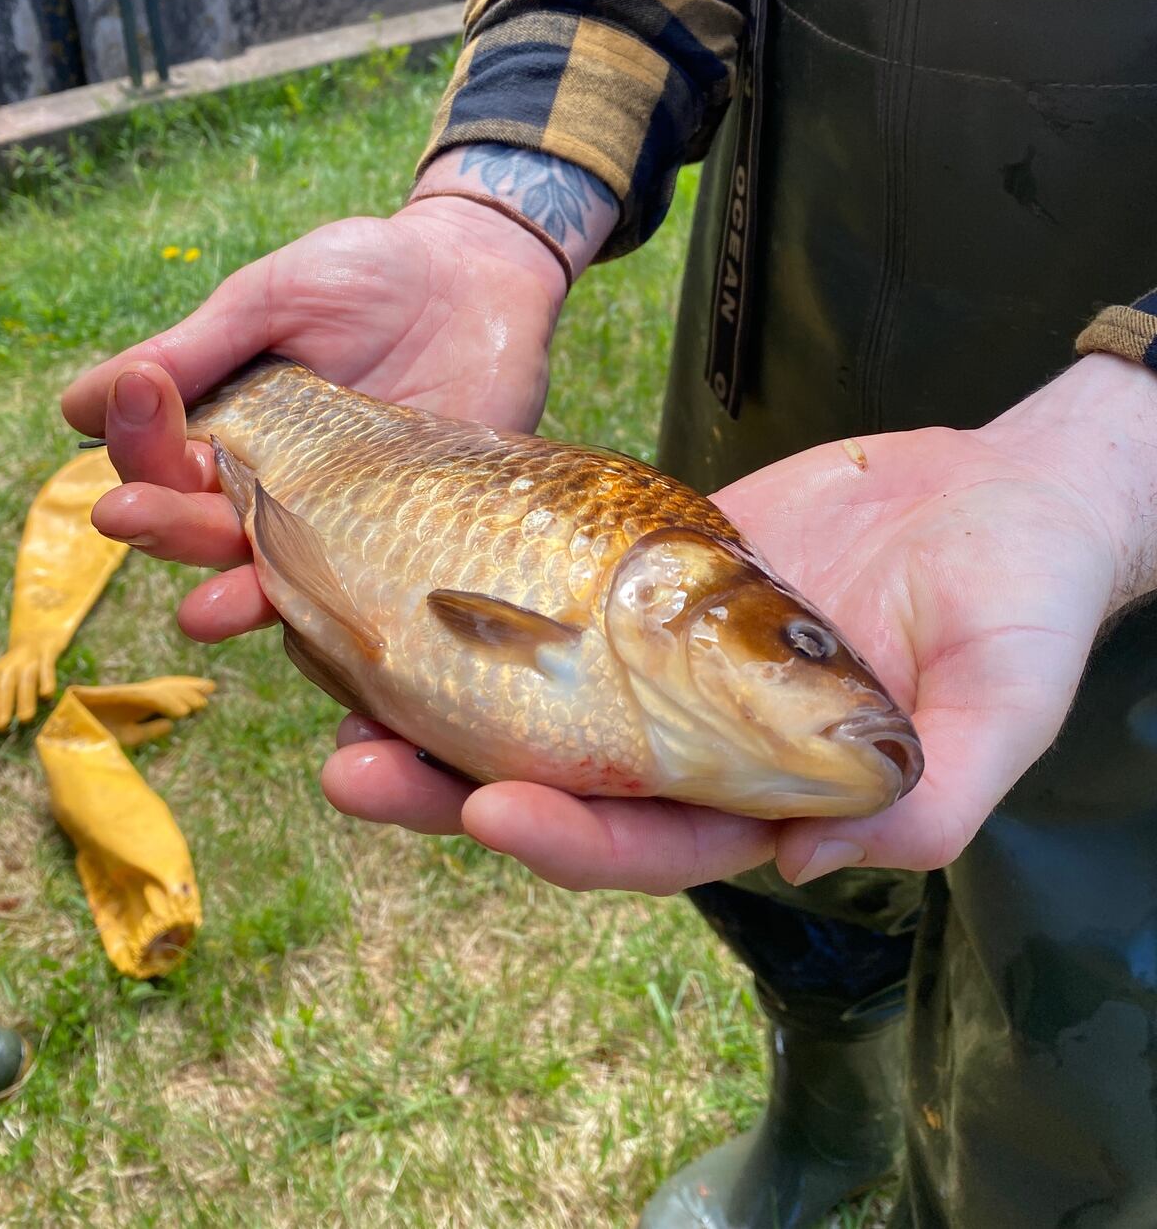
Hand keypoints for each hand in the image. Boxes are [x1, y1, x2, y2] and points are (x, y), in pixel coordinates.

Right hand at [61, 199, 567, 640]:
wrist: (482, 273)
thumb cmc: (369, 273)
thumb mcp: (271, 296)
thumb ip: (192, 349)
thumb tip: (76, 407)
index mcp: (228, 431)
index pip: (161, 460)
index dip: (137, 438)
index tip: (137, 393)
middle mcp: (274, 488)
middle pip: (203, 529)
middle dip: (161, 526)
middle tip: (122, 515)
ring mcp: (343, 520)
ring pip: (277, 575)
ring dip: (234, 598)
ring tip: (202, 615)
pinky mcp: (413, 538)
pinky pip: (370, 593)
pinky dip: (341, 617)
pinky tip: (314, 628)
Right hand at [66, 677, 216, 747]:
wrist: (64, 735)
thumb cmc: (93, 735)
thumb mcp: (129, 736)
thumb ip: (149, 730)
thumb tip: (171, 726)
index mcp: (137, 704)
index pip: (165, 694)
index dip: (186, 691)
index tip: (208, 693)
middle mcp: (133, 696)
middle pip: (165, 687)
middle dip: (188, 687)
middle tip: (212, 687)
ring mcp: (124, 695)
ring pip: (158, 691)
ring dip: (179, 697)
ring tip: (200, 704)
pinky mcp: (116, 697)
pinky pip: (145, 698)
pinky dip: (164, 703)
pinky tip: (180, 711)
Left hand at [321, 355, 1156, 893]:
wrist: (1009, 494)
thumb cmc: (1025, 602)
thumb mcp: (1006, 700)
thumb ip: (930, 797)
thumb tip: (808, 865)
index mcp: (771, 795)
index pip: (652, 841)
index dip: (570, 840)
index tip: (486, 810)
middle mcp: (700, 739)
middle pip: (560, 779)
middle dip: (452, 785)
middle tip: (349, 767)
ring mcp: (666, 658)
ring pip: (537, 694)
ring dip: (438, 698)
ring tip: (334, 681)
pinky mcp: (652, 577)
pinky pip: (554, 599)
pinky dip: (482, 601)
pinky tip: (403, 582)